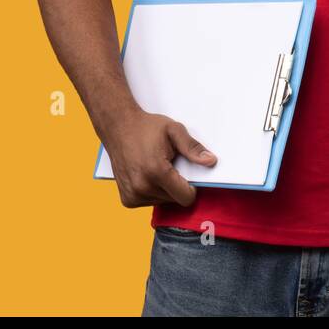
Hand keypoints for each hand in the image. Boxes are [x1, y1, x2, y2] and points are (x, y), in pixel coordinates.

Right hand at [102, 110, 217, 207]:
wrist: (117, 126)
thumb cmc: (145, 127)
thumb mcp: (174, 131)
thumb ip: (193, 148)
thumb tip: (210, 161)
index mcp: (156, 171)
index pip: (186, 197)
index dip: (192, 187)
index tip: (189, 174)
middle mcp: (142, 187)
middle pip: (175, 200)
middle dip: (177, 185)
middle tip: (170, 165)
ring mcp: (133, 195)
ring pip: (163, 202)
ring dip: (165, 189)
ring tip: (156, 168)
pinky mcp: (127, 199)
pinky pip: (150, 202)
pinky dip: (153, 191)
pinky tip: (147, 175)